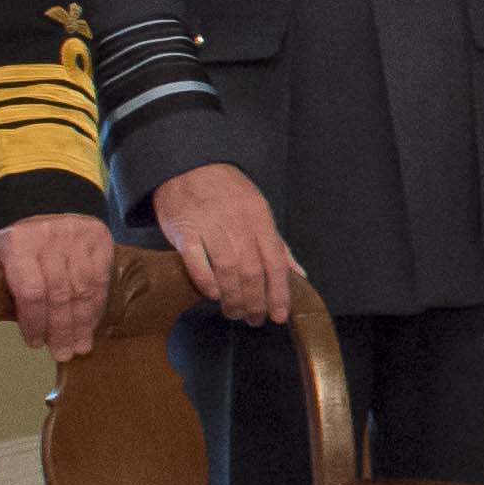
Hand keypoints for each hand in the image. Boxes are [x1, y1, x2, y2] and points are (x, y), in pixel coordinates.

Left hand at [0, 208, 120, 361]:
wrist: (51, 204)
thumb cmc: (15, 242)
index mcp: (17, 243)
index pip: (30, 289)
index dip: (33, 320)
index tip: (32, 342)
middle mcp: (49, 237)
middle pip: (59, 294)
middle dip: (59, 329)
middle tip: (59, 353)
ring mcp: (78, 238)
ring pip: (83, 290)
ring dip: (80, 324)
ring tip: (76, 347)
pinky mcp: (100, 240)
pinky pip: (101, 282)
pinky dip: (96, 309)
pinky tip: (89, 327)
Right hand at [152, 161, 301, 324]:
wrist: (189, 165)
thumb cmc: (227, 193)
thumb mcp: (259, 211)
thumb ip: (278, 245)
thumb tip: (299, 275)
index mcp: (260, 218)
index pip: (275, 262)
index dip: (279, 293)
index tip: (279, 315)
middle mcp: (238, 223)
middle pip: (252, 271)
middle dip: (255, 302)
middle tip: (254, 319)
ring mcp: (210, 225)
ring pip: (227, 269)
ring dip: (232, 298)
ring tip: (233, 313)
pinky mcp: (184, 230)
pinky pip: (196, 261)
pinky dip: (206, 281)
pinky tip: (212, 295)